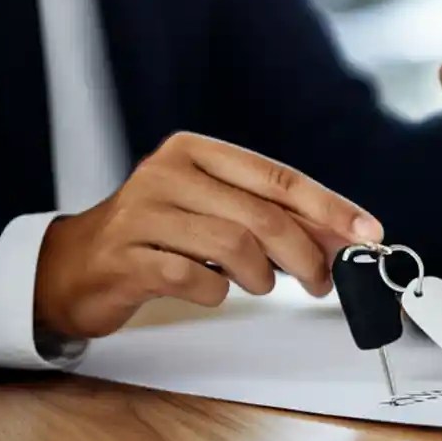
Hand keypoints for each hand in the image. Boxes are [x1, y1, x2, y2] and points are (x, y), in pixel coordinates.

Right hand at [34, 132, 383, 338]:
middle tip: (322, 281)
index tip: (366, 234)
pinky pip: (193, 276)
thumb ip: (273, 216)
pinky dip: (216, 290)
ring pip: (233, 244)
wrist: (74, 266)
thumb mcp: (215, 211)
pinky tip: (214, 289)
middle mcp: (167, 173)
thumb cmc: (158, 234)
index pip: (279, 177)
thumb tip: (343, 238)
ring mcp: (141, 212)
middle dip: (306, 253)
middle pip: (262, 214)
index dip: (330, 208)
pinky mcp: (125, 256)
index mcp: (196, 151)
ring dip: (262, 275)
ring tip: (262, 283)